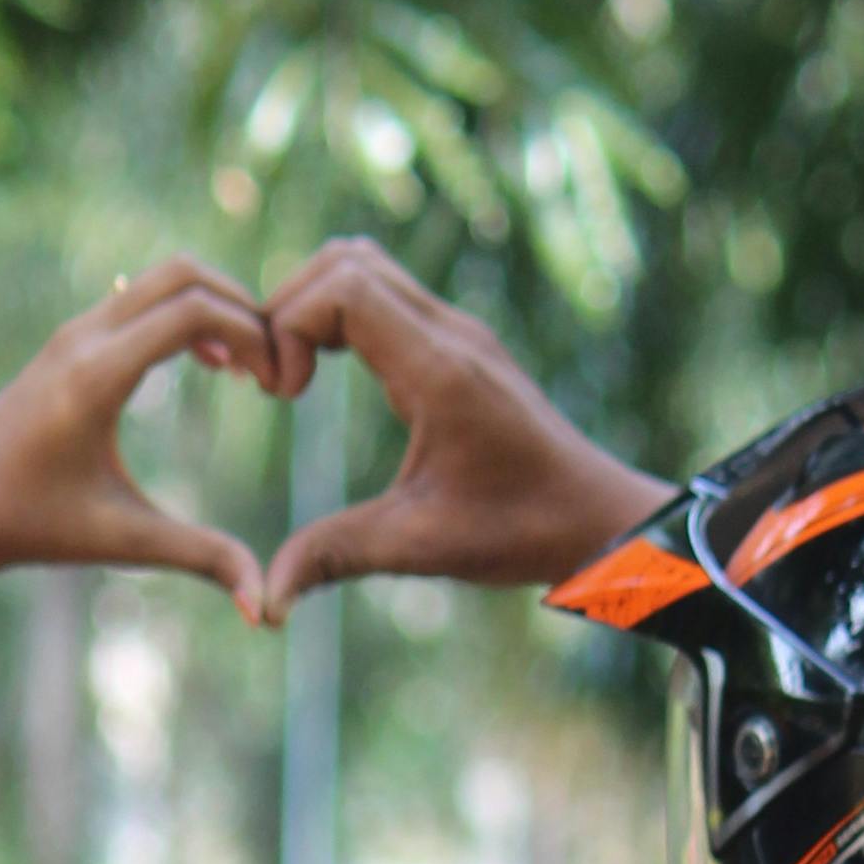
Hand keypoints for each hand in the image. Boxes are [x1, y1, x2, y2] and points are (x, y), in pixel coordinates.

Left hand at [0, 257, 293, 623]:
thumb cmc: (33, 526)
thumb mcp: (124, 540)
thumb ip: (201, 559)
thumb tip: (264, 612)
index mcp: (96, 376)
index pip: (193, 312)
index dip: (251, 335)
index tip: (278, 384)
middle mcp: (83, 338)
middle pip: (184, 273)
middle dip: (241, 306)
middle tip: (272, 364)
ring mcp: (73, 332)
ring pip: (162, 279)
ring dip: (214, 309)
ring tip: (247, 370)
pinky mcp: (70, 339)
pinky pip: (141, 298)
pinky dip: (186, 315)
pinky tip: (209, 367)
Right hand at [259, 238, 664, 611]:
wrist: (597, 519)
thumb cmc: (521, 531)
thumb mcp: (421, 547)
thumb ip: (337, 557)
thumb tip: (266, 603)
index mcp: (440, 370)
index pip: (344, 288)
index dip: (291, 325)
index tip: (284, 394)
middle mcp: (451, 333)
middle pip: (346, 260)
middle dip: (291, 307)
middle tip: (280, 381)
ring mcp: (460, 331)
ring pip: (366, 266)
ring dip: (316, 305)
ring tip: (298, 374)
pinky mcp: (461, 342)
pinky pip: (388, 293)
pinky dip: (343, 315)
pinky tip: (330, 375)